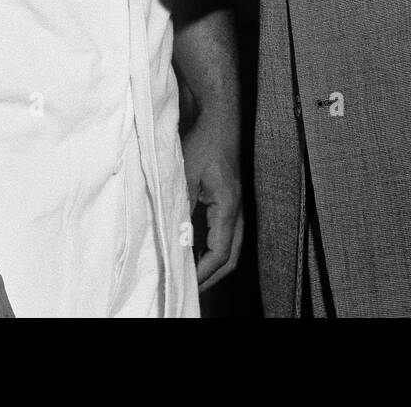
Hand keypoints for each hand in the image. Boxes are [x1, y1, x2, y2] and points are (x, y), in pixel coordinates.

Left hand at [181, 118, 243, 289]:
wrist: (219, 121)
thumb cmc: (203, 143)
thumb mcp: (186, 174)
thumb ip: (181, 207)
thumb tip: (173, 238)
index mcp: (228, 207)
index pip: (220, 253)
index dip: (203, 273)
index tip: (185, 284)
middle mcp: (237, 211)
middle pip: (231, 257)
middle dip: (211, 277)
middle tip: (189, 289)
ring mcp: (236, 207)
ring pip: (231, 248)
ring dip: (213, 265)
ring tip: (191, 276)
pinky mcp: (230, 202)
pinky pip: (226, 235)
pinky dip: (213, 250)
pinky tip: (195, 252)